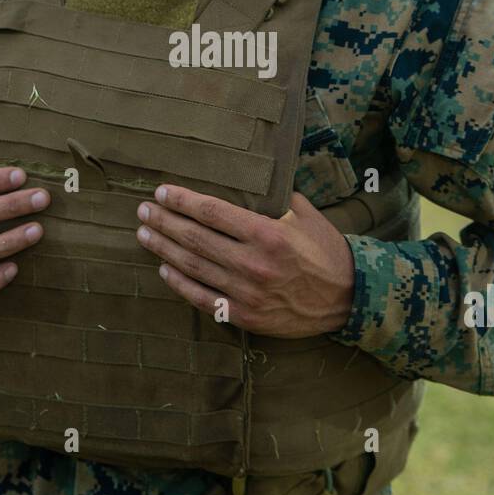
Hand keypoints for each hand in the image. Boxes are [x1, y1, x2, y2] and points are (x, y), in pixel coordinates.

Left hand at [135, 185, 356, 337]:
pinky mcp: (246, 316)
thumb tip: (249, 178)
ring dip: (164, 249)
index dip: (183, 200)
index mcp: (268, 233)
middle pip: (196, 238)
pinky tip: (164, 268)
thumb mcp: (307, 215)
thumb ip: (275, 197)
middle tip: (143, 210)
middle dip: (164, 221)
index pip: (212, 212)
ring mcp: (247, 293)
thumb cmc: (327, 252)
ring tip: (144, 234)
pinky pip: (203, 298)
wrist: (349, 300)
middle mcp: (253, 263)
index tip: (162, 191)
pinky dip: (180, 283)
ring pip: (194, 266)